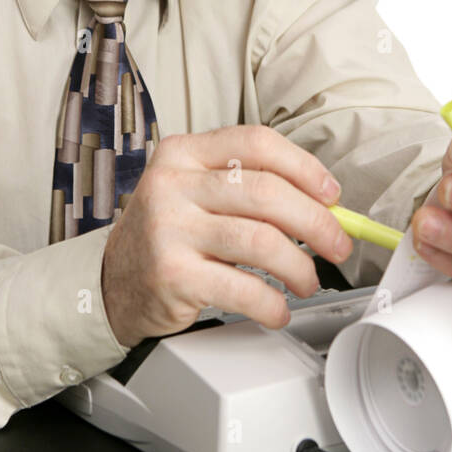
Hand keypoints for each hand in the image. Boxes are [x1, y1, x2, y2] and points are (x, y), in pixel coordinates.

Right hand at [100, 125, 352, 346]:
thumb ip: (248, 187)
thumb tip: (324, 204)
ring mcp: (169, 229)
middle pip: (266, 192)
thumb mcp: (195, 192)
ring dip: (299, 266)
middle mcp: (173, 184)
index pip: (257, 143)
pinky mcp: (172, 275)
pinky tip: (277, 309)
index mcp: (184, 153)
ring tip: (307, 280)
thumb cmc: (169, 235)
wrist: (113, 283)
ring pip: (261, 240)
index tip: (331, 195)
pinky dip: (272, 304)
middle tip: (337, 245)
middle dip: (316, 222)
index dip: (305, 168)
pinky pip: (242, 288)